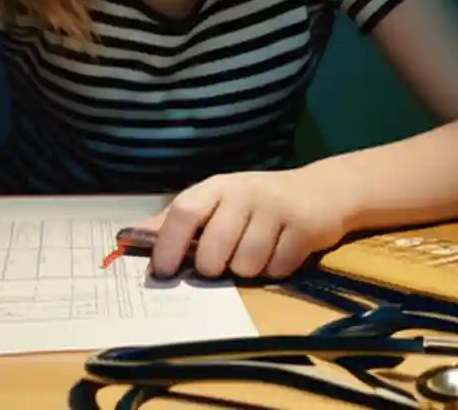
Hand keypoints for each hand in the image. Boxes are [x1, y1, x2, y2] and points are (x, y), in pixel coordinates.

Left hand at [141, 169, 349, 279]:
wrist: (324, 190)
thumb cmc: (259, 201)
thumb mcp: (219, 201)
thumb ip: (180, 219)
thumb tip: (134, 235)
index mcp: (218, 186)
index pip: (184, 211)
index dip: (168, 244)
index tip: (162, 272)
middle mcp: (245, 192)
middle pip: (213, 250)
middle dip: (212, 268)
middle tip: (219, 265)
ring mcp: (276, 208)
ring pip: (246, 265)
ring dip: (248, 270)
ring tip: (256, 253)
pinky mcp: (304, 228)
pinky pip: (277, 269)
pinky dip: (276, 270)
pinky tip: (281, 251)